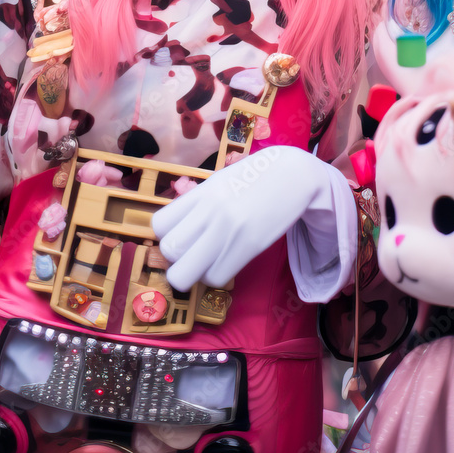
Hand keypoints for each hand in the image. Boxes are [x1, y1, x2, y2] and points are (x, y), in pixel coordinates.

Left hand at [152, 145, 342, 290]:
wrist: (295, 175)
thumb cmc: (257, 177)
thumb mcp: (221, 181)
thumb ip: (198, 202)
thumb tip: (176, 226)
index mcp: (201, 192)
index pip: (158, 225)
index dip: (166, 237)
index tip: (181, 238)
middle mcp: (210, 211)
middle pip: (168, 252)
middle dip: (177, 259)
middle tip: (192, 255)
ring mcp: (229, 229)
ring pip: (186, 273)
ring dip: (196, 272)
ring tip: (210, 261)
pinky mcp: (249, 246)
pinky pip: (216, 278)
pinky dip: (217, 276)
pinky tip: (227, 262)